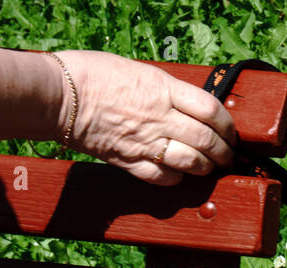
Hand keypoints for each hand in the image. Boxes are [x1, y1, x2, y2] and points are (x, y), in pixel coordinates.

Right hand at [56, 51, 237, 185]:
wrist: (55, 94)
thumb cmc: (91, 74)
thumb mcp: (138, 71)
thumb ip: (166, 90)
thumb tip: (190, 106)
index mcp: (163, 89)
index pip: (211, 110)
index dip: (228, 125)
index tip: (230, 132)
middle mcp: (159, 117)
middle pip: (207, 140)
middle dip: (224, 152)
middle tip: (229, 157)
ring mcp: (145, 141)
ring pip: (192, 162)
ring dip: (206, 168)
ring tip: (209, 167)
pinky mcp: (129, 161)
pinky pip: (164, 177)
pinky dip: (177, 178)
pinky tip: (178, 175)